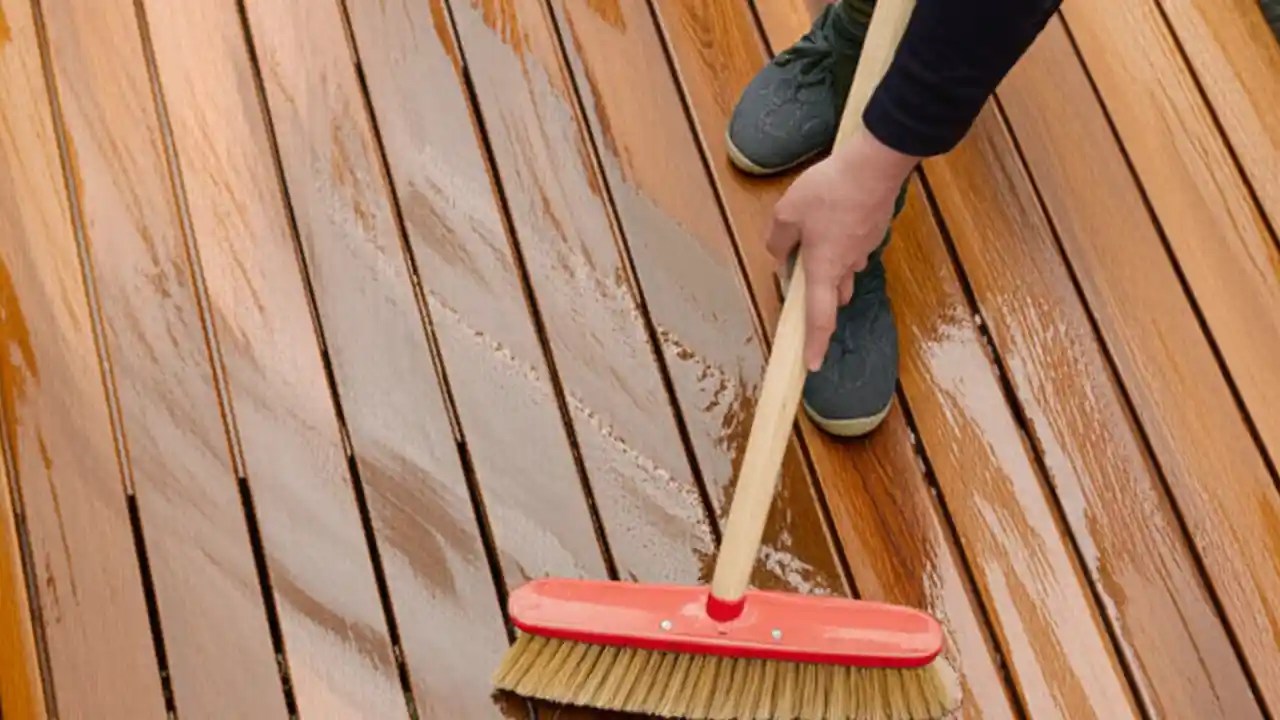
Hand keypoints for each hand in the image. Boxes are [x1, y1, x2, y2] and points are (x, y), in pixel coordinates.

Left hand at [766, 129, 917, 370]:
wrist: (874, 166)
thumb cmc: (828, 192)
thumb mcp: (787, 213)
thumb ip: (778, 239)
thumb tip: (779, 253)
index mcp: (824, 270)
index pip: (819, 317)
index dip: (814, 344)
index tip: (812, 365)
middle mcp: (848, 266)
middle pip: (833, 294)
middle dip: (819, 295)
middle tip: (801, 277)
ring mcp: (865, 249)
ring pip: (845, 269)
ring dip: (830, 267)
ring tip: (815, 242)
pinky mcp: (874, 230)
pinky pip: (853, 246)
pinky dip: (842, 242)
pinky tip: (834, 218)